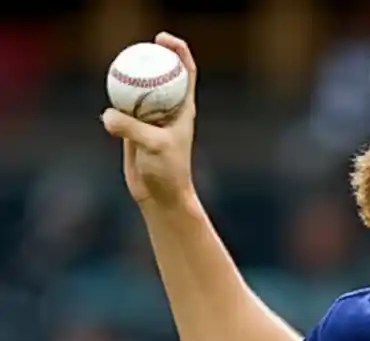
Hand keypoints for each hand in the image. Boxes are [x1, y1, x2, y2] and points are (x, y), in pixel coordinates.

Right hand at [101, 32, 197, 207]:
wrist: (160, 195)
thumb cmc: (167, 171)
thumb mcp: (153, 147)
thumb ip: (131, 129)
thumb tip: (107, 115)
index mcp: (184, 108)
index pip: (186, 72)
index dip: (178, 51)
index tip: (162, 39)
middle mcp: (169, 110)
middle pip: (161, 75)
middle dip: (150, 57)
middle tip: (134, 48)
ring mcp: (150, 118)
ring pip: (140, 90)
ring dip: (130, 77)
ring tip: (118, 66)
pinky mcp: (133, 129)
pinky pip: (122, 107)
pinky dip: (115, 98)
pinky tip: (107, 94)